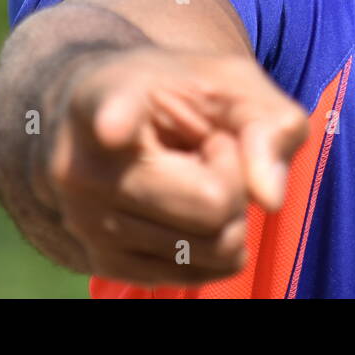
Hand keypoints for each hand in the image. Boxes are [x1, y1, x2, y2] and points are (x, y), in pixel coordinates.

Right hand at [40, 46, 308, 285]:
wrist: (107, 117)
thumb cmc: (178, 93)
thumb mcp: (232, 82)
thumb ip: (269, 124)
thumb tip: (270, 199)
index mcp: (107, 98)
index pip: (112, 114)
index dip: (116, 120)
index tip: (114, 126)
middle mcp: (83, 167)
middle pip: (213, 203)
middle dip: (235, 175)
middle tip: (208, 144)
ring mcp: (86, 223)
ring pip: (213, 246)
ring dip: (225, 209)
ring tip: (190, 170)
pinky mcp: (104, 265)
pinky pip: (201, 272)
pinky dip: (212, 240)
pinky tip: (181, 202)